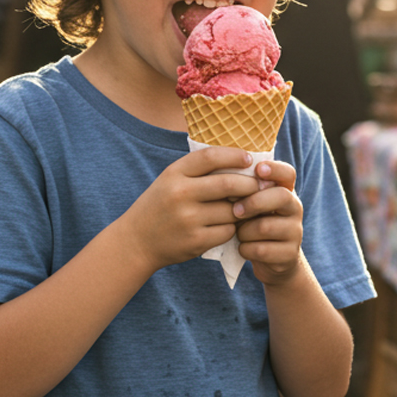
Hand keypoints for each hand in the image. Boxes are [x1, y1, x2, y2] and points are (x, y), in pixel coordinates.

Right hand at [122, 146, 260, 271]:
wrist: (136, 241)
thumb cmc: (161, 205)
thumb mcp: (171, 179)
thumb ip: (198, 170)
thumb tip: (242, 160)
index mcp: (174, 173)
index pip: (211, 157)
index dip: (235, 155)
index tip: (249, 159)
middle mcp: (180, 194)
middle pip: (228, 184)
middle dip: (250, 184)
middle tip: (260, 185)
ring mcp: (188, 219)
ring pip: (232, 210)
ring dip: (244, 208)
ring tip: (246, 206)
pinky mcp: (195, 241)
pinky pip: (228, 231)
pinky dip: (233, 227)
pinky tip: (228, 225)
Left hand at [232, 160, 304, 285]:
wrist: (270, 259)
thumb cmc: (253, 223)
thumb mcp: (250, 204)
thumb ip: (243, 191)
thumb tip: (223, 182)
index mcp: (286, 191)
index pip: (288, 173)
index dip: (275, 169)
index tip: (258, 169)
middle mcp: (295, 208)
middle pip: (281, 196)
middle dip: (253, 202)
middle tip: (235, 211)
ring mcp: (296, 232)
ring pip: (265, 227)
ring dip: (244, 231)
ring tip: (238, 234)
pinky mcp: (289, 254)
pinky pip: (261, 250)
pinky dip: (245, 249)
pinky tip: (243, 248)